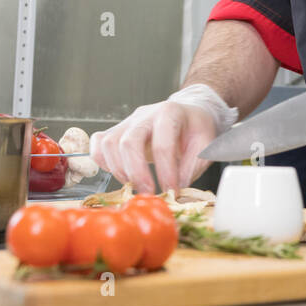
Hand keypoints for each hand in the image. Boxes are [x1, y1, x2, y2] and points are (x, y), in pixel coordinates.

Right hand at [89, 84, 237, 193]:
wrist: (187, 111)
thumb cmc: (195, 129)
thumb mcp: (206, 144)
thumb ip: (192, 167)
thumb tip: (174, 191)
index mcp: (170, 113)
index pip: (162, 144)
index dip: (166, 172)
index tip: (171, 192)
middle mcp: (145, 115)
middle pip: (129, 141)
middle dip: (137, 173)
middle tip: (147, 193)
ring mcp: (128, 122)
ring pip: (110, 143)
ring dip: (119, 170)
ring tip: (135, 185)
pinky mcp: (117, 130)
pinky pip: (99, 142)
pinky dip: (102, 161)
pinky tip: (120, 173)